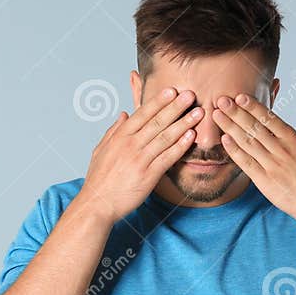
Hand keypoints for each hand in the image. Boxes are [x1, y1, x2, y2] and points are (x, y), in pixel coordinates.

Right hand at [79, 87, 201, 222]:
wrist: (97, 204)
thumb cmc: (98, 178)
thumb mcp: (100, 150)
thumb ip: (113, 131)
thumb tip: (124, 114)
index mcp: (119, 137)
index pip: (142, 114)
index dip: (158, 102)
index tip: (171, 90)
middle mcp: (130, 145)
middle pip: (156, 122)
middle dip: (175, 107)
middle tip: (189, 94)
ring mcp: (139, 160)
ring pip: (165, 138)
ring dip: (183, 124)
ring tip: (197, 113)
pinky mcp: (148, 176)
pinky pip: (167, 158)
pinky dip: (180, 147)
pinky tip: (191, 137)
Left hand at [211, 93, 295, 225]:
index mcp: (295, 140)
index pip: (270, 119)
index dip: (253, 107)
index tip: (240, 97)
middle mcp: (282, 150)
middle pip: (254, 127)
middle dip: (236, 112)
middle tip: (220, 100)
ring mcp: (272, 165)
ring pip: (247, 142)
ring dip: (230, 127)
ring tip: (216, 115)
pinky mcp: (264, 180)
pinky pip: (246, 162)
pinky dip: (234, 150)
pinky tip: (223, 139)